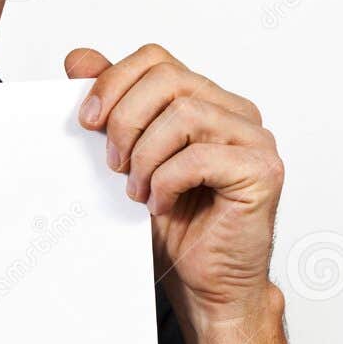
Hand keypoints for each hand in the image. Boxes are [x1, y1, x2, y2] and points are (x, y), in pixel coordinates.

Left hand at [66, 44, 284, 333]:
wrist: (206, 285)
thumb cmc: (174, 226)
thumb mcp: (128, 158)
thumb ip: (112, 107)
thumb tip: (79, 59)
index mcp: (206, 99)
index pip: (156, 59)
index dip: (114, 81)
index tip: (88, 121)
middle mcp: (235, 112)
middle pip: (167, 79)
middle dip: (125, 121)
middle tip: (114, 165)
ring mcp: (254, 139)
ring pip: (183, 114)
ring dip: (146, 157)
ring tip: (138, 191)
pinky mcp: (263, 171)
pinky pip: (201, 156)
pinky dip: (168, 181)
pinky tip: (162, 205)